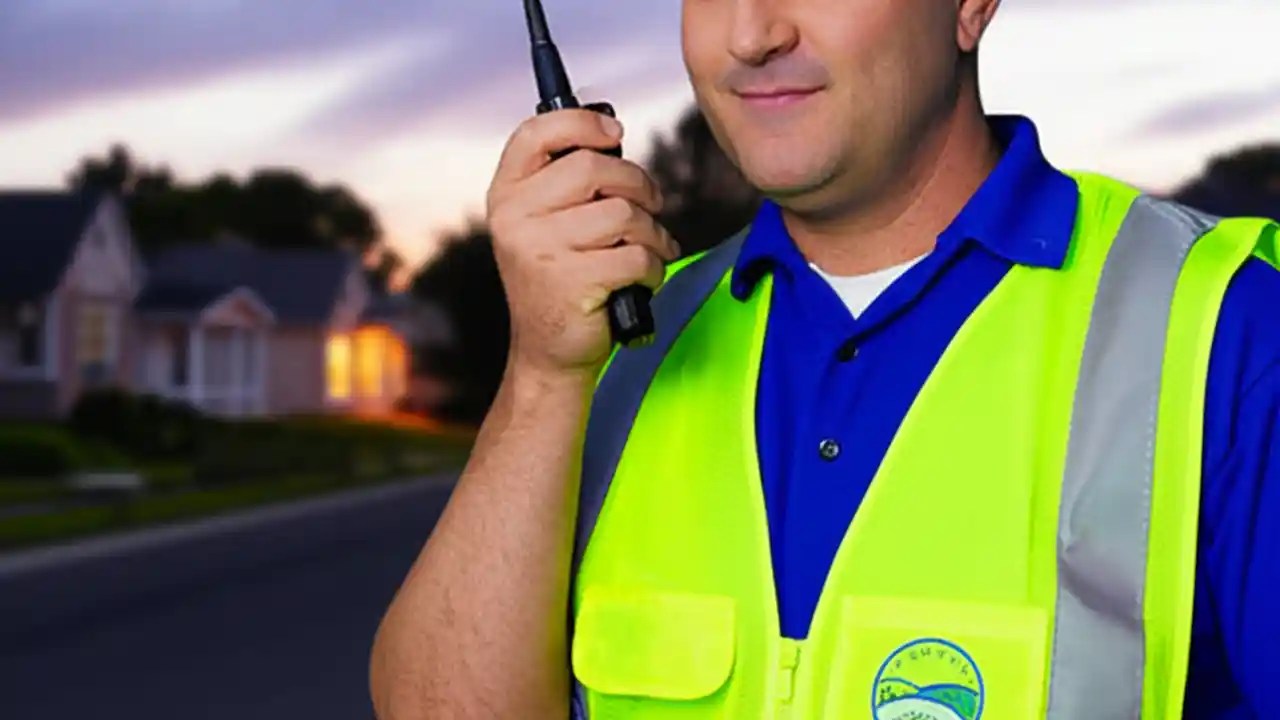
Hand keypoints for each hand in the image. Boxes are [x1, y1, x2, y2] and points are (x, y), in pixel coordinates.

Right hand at [485, 109, 679, 378]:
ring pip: (623, 213)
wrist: (547, 352)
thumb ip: (566, 178)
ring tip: (649, 248)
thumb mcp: (546, 222)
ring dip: (652, 232)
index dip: (582, 122)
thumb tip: (611, 130)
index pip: (536, 133)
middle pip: (594, 167)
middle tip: (651, 205)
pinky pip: (636, 256)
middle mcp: (515, 217)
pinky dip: (653, 268)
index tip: (615, 133)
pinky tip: (643, 278)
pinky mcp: (571, 283)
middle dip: (639, 185)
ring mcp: (540, 250)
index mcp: (507, 193)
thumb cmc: (560, 279)